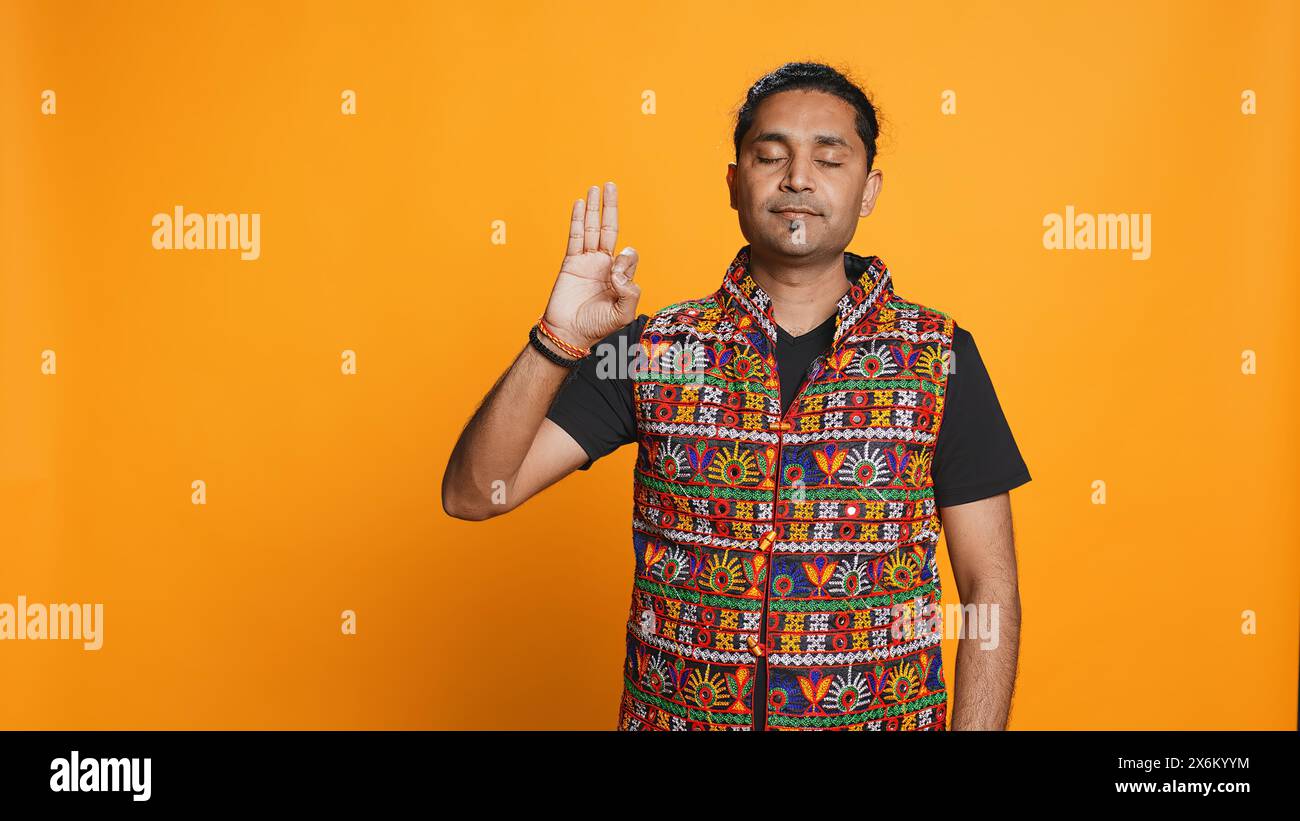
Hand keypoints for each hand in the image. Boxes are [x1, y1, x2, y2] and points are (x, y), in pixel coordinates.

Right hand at [540, 181, 640, 349]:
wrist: (568, 333)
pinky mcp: (570, 262)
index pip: (627, 255)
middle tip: (611, 186)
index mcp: (620, 276)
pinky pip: (576, 236)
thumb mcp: (623, 314)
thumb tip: (619, 266)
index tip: (615, 276)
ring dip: (594, 208)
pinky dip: (578, 220)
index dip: (625, 260)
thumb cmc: (595, 327)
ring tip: (596, 188)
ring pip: (592, 229)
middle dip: (611, 207)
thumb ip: (629, 291)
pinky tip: (580, 204)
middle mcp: (604, 265)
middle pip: (610, 229)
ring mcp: (587, 262)